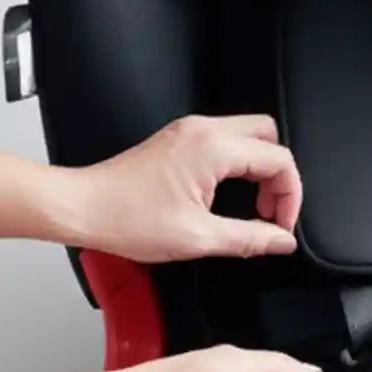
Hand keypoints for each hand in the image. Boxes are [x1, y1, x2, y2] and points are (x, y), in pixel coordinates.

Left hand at [67, 114, 302, 262]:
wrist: (81, 207)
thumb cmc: (125, 218)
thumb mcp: (197, 238)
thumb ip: (249, 238)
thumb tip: (281, 240)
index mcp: (213, 148)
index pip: (279, 160)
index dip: (290, 196)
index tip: (281, 225)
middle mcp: (203, 131)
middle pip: (269, 138)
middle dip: (279, 176)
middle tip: (271, 211)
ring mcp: (189, 132)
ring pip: (248, 137)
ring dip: (259, 171)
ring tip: (252, 208)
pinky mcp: (178, 140)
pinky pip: (224, 142)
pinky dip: (238, 166)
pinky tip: (229, 197)